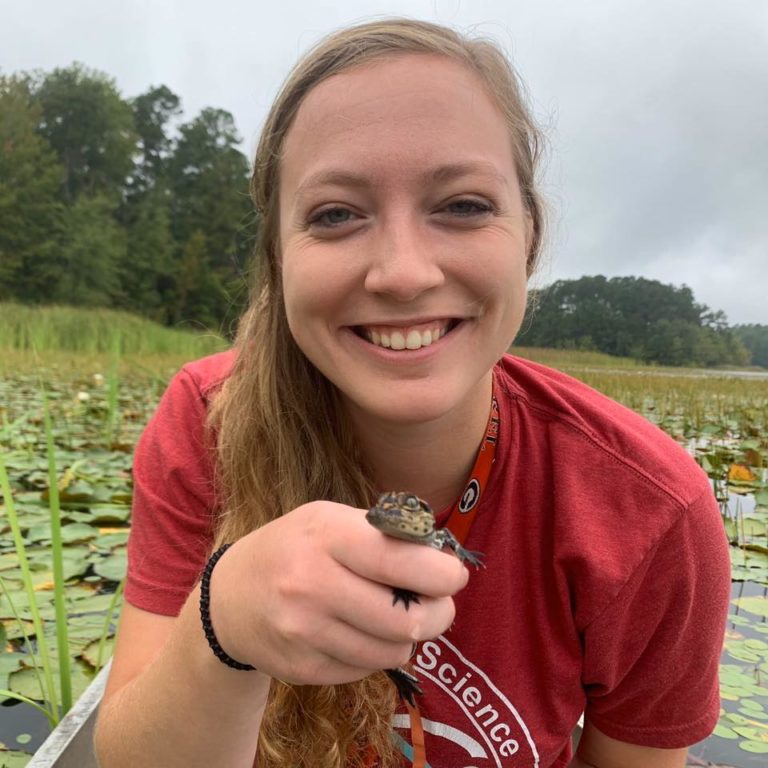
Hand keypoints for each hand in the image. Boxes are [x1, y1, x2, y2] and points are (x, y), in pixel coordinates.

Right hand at [207, 500, 468, 685]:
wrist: (230, 596)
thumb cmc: (295, 547)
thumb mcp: (330, 519)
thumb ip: (382, 535)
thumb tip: (442, 562)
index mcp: (325, 535)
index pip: (398, 560)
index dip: (440, 573)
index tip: (454, 575)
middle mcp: (310, 584)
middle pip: (405, 619)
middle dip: (438, 613)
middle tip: (439, 604)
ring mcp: (303, 632)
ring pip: (391, 651)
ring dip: (408, 636)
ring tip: (397, 616)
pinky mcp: (301, 669)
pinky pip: (366, 669)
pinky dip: (375, 652)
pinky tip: (360, 631)